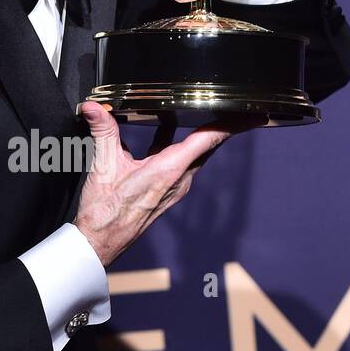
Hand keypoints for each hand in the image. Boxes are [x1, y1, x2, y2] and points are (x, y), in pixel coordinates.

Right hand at [73, 101, 230, 267]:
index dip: (233, 124)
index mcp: (169, 170)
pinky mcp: (166, 191)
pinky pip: (179, 161)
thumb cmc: (106, 212)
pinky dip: (177, 143)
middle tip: (240, 108)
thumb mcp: (104, 165)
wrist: (101, 243)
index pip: (209, 139)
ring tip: (207, 113)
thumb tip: (95, 107)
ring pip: (195, 153)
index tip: (254, 115)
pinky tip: (164, 130)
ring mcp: (174, 187)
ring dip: (201, 134)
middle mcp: (179, 180)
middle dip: (225, 125)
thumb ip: (102, 131)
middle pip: (208, 145)